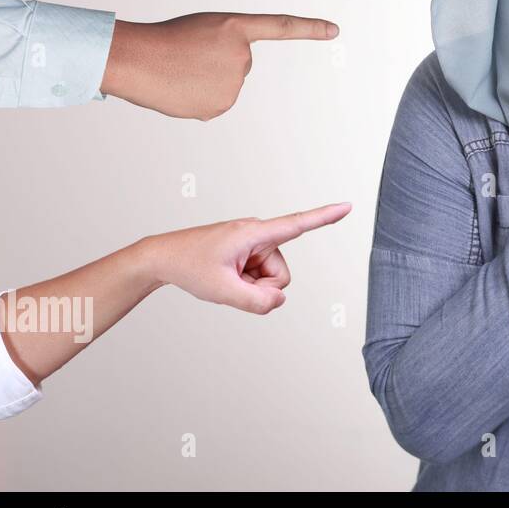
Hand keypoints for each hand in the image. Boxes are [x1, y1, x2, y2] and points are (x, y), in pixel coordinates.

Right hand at [100, 11, 338, 119]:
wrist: (135, 59)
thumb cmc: (164, 41)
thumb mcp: (202, 31)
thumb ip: (227, 49)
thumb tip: (230, 85)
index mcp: (236, 28)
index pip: (282, 27)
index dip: (310, 29)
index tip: (334, 30)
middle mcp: (242, 55)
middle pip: (238, 64)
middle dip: (217, 62)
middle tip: (189, 56)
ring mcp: (233, 84)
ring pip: (226, 85)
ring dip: (205, 81)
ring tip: (181, 71)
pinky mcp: (220, 106)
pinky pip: (214, 103)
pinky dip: (198, 98)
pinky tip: (181, 89)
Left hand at [134, 203, 351, 314]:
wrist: (161, 258)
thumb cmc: (187, 266)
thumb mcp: (222, 291)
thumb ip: (257, 301)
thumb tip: (280, 300)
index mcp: (254, 233)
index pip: (297, 224)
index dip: (325, 216)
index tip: (347, 206)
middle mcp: (257, 234)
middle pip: (281, 272)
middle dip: (262, 286)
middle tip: (232, 285)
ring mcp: (252, 243)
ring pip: (271, 276)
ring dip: (252, 285)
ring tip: (225, 280)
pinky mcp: (246, 251)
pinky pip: (259, 274)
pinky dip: (245, 283)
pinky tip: (225, 277)